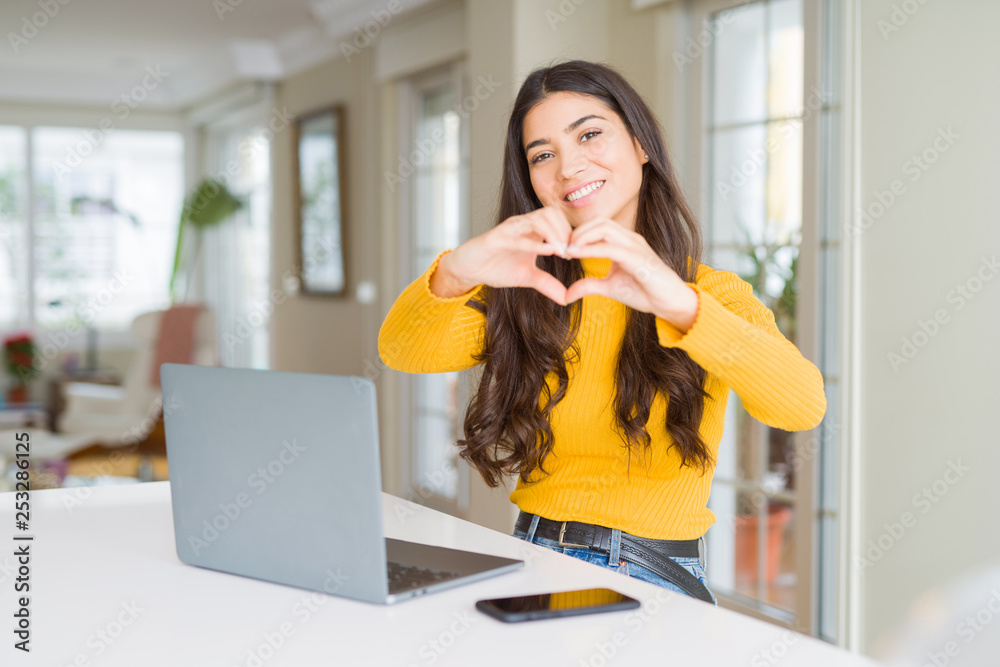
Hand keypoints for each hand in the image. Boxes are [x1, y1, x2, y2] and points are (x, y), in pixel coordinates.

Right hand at [440, 206, 573, 304]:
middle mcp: (523, 225)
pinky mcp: (496, 237)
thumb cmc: (496, 267)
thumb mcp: (527, 277)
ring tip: (562, 252)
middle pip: (551, 213)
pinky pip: (517, 236)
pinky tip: (547, 252)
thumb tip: (567, 298)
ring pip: (537, 219)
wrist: (468, 269)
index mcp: (532, 230)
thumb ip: (547, 284)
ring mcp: (510, 229)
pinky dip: (534, 243)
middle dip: (565, 230)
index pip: (558, 220)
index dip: (571, 234)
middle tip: (571, 252)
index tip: (577, 253)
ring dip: (553, 234)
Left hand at [563, 218, 698, 330]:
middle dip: (576, 232)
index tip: (561, 249)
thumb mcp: (609, 288)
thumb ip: (589, 286)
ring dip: (581, 237)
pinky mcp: (638, 258)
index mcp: (624, 242)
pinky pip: (610, 248)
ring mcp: (635, 246)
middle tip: (560, 247)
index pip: (597, 226)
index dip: (577, 234)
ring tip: (567, 250)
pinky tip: (575, 255)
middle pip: (598, 221)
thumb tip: (566, 295)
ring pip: (604, 228)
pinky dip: (590, 249)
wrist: (670, 303)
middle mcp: (630, 239)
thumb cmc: (645, 292)